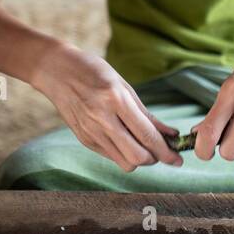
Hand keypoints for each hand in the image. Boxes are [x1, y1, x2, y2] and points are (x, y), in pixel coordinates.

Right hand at [33, 43, 182, 171]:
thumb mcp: (124, 86)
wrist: (56, 71)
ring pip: (124, 163)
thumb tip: (170, 134)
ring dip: (139, 159)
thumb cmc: (94, 71)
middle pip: (137, 157)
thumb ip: (146, 114)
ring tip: (144, 146)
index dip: (166, 151)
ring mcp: (90, 132)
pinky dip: (123, 154)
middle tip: (162, 152)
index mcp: (116, 100)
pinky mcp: (83, 139)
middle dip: (155, 159)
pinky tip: (125, 140)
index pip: (147, 135)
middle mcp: (102, 119)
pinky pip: (110, 156)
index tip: (178, 159)